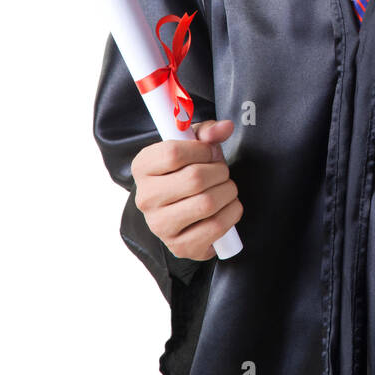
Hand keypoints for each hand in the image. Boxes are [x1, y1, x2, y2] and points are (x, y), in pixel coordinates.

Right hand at [131, 118, 242, 260]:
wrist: (181, 209)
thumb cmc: (186, 171)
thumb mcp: (192, 145)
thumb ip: (207, 133)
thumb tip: (225, 128)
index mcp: (142, 167)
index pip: (173, 153)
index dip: (202, 150)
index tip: (210, 152)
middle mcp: (145, 199)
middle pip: (194, 178)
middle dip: (220, 172)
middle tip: (222, 172)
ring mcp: (160, 226)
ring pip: (208, 203)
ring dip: (228, 192)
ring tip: (226, 189)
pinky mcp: (180, 246)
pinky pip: (216, 227)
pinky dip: (232, 214)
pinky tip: (228, 207)